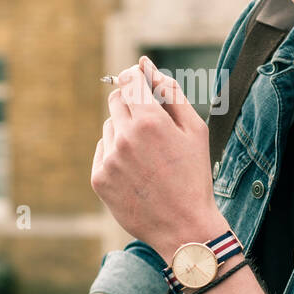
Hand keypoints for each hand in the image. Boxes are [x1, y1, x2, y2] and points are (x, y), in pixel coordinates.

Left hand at [91, 56, 223, 257]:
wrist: (184, 227)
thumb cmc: (194, 175)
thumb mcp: (195, 130)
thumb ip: (171, 92)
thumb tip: (149, 67)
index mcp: (149, 121)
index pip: (129, 80)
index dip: (135, 76)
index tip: (140, 79)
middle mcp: (124, 137)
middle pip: (115, 101)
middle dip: (131, 104)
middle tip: (151, 125)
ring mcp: (109, 159)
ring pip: (109, 127)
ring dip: (124, 131)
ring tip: (148, 156)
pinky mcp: (99, 178)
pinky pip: (103, 151)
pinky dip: (116, 154)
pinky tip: (137, 172)